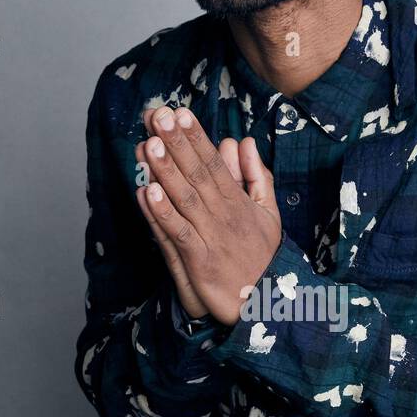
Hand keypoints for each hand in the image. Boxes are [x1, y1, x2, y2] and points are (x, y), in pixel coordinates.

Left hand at [134, 106, 281, 326]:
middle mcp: (224, 214)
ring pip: (185, 198)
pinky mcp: (199, 260)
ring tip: (149, 145)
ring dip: (166, 171)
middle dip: (177, 143)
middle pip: (197, 173)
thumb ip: (256, 177)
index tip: (179, 112)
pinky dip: (163, 213)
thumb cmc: (263, 258)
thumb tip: (244, 142)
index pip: (214, 162)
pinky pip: (178, 233)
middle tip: (157, 115)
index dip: (196, 137)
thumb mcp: (268, 214)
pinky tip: (148, 192)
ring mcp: (211, 236)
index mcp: (238, 201)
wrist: (268, 303)